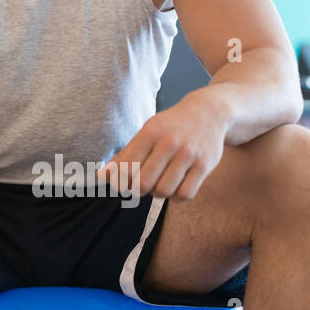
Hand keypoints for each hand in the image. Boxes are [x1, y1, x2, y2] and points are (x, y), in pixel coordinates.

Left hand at [96, 89, 227, 199]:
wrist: (209, 113)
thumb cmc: (171, 126)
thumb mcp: (146, 133)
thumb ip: (124, 156)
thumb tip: (100, 178)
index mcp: (150, 132)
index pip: (126, 169)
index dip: (121, 183)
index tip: (124, 183)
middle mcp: (170, 141)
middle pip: (143, 184)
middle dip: (139, 190)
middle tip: (143, 184)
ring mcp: (189, 154)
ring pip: (164, 191)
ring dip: (158, 193)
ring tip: (160, 182)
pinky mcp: (204, 165)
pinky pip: (185, 194)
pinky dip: (177, 197)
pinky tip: (176, 186)